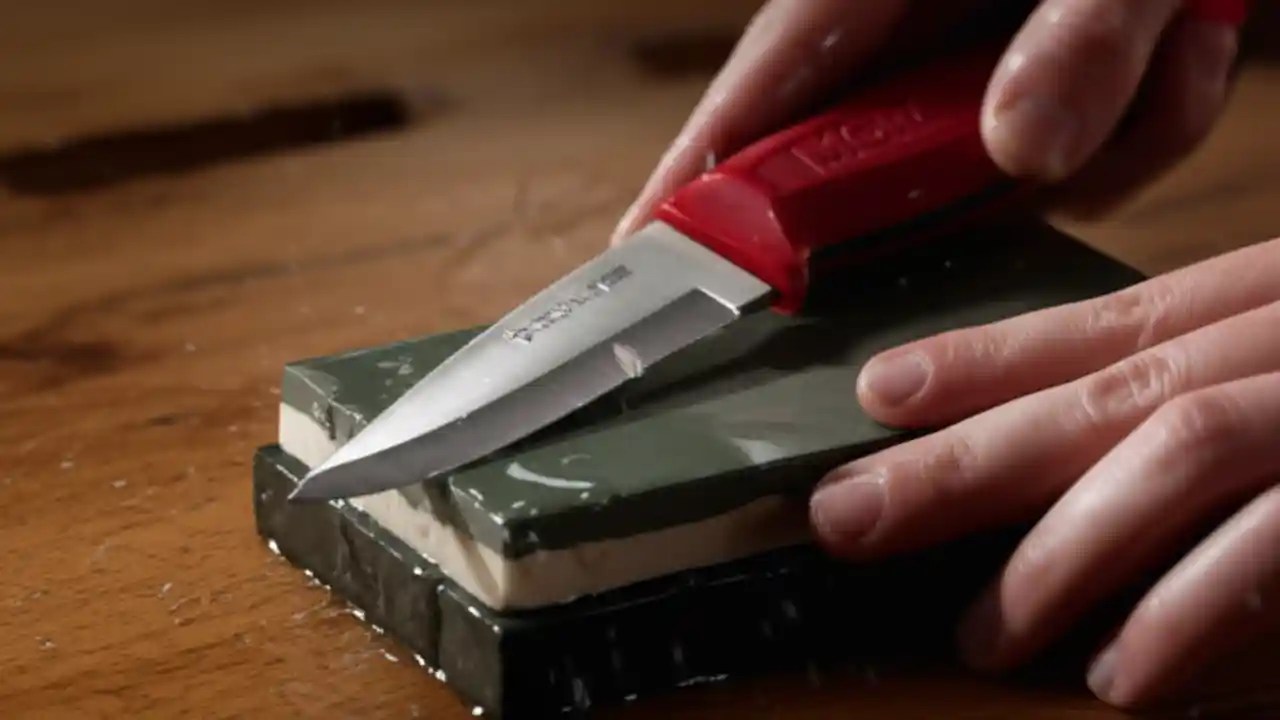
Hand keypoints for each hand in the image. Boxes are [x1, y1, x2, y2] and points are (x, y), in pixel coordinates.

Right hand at [610, 0, 1244, 244]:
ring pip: (994, 189)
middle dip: (976, 192)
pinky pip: (1073, 173)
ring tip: (1170, 37)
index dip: (695, 183)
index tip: (644, 259)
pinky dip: (1150, 126)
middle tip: (1045, 159)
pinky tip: (1184, 42)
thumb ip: (1079, 36)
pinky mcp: (1030, 108)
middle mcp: (905, 44)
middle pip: (875, 172)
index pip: (757, 96)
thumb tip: (1022, 154)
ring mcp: (966, 83)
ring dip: (1103, 140)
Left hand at [810, 236, 1279, 708]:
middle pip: (1113, 386)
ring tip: (978, 638)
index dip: (988, 362)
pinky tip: (1118, 672)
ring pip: (1177, 450)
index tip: (876, 392)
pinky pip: (1275, 542)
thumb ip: (1217, 388)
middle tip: (848, 516)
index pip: (1116, 321)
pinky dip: (1188, 608)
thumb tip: (1073, 462)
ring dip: (1057, 549)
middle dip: (966, 458)